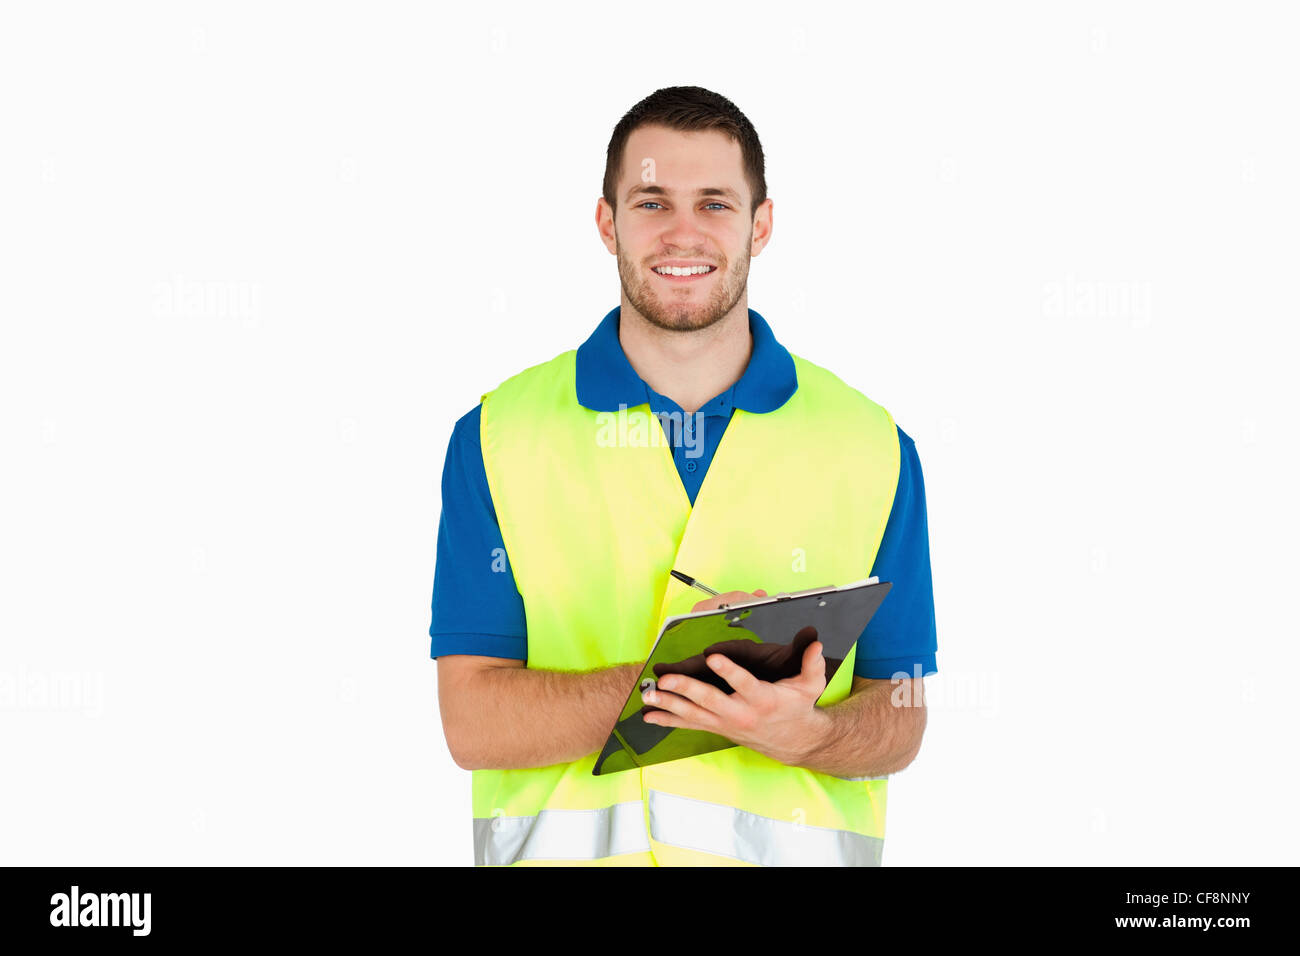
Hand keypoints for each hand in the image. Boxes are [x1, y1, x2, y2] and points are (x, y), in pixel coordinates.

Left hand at [640, 616, 830, 766]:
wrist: (792, 742)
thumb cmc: (797, 708)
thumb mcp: (811, 686)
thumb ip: (812, 665)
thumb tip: (815, 644)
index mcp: (762, 699)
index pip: (744, 684)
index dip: (729, 671)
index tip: (713, 657)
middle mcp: (740, 713)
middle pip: (709, 701)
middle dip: (686, 689)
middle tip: (666, 678)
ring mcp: (725, 723)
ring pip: (693, 714)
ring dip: (669, 704)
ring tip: (649, 695)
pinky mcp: (716, 728)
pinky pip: (688, 725)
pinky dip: (667, 720)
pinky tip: (649, 715)